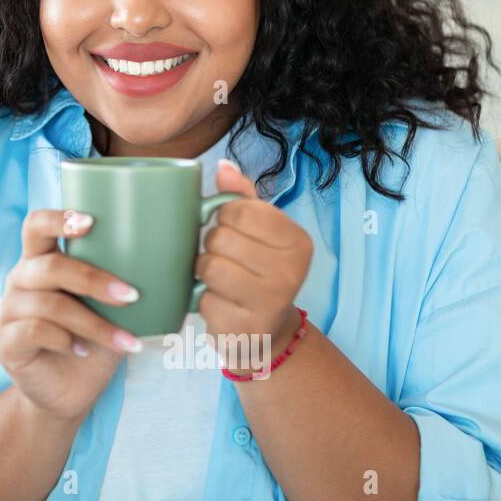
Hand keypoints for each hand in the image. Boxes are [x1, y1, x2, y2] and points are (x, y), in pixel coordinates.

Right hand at [0, 208, 141, 422]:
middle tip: (131, 296)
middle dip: (94, 279)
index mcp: (40, 261)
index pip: (36, 225)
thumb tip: (172, 259)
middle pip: (49, 266)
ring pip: (50, 305)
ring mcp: (8, 310)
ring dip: (94, 323)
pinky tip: (83, 350)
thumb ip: (119, 281)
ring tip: (126, 340)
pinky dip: (66, 340)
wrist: (66, 392)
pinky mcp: (5, 341)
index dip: (59, 218)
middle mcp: (20, 280)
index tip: (92, 221)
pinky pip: (34, 331)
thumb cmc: (91, 341)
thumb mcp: (107, 308)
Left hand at [195, 159, 312, 373]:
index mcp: (297, 241)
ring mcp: (269, 303)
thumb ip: (241, 197)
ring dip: (204, 272)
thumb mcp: (258, 233)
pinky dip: (203, 301)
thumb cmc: (257, 272)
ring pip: (208, 266)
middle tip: (226, 259)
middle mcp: (291, 272)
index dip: (223, 217)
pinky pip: (203, 299)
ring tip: (220, 280)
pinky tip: (222, 304)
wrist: (265, 334)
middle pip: (219, 237)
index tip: (233, 231)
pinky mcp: (244, 329)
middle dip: (212, 246)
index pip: (237, 209)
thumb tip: (223, 166)